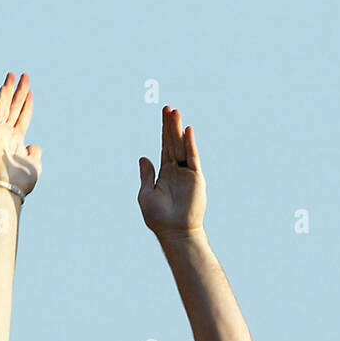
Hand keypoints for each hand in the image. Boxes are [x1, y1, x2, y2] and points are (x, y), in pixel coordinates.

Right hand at [0, 73, 41, 195]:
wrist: (8, 188)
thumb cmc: (21, 181)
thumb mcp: (34, 165)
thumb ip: (35, 153)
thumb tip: (34, 146)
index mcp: (16, 143)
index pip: (22, 119)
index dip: (27, 106)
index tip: (31, 92)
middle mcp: (7, 135)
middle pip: (14, 109)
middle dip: (19, 93)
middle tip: (25, 76)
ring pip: (5, 107)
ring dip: (10, 91)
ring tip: (14, 75)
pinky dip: (2, 99)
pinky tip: (6, 86)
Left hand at [138, 105, 206, 237]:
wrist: (175, 232)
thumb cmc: (159, 218)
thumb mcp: (146, 195)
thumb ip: (146, 176)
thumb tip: (143, 157)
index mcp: (164, 173)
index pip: (165, 147)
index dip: (164, 131)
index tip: (164, 114)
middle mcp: (176, 170)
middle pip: (173, 142)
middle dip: (170, 126)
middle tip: (168, 108)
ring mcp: (187, 173)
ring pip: (182, 146)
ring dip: (179, 130)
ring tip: (176, 113)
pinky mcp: (196, 178)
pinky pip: (193, 158)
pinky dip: (190, 144)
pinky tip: (188, 131)